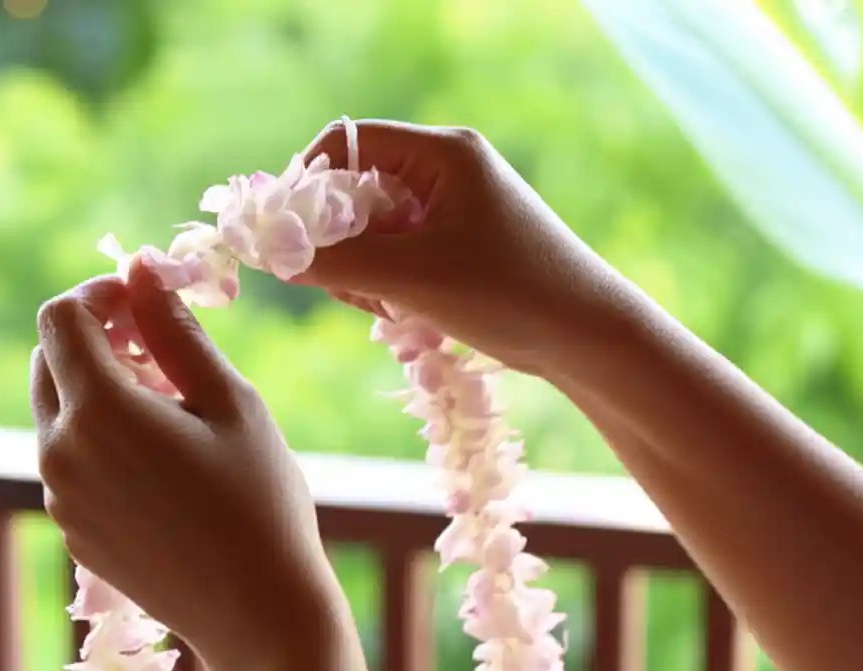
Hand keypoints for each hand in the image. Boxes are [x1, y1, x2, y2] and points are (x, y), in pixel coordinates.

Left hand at [31, 262, 376, 670]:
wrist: (257, 610)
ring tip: (170, 404)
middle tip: (160, 348)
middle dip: (95, 337)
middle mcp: (59, 453)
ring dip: (98, 386)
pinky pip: (67, 458)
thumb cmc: (259, 497)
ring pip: (56, 411)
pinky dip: (98, 435)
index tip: (146, 302)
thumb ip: (174, 329)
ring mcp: (58, 496)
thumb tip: (142, 266)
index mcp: (97, 412)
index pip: (59, 317)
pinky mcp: (71, 528)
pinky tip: (161, 456)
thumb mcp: (228, 400)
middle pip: (48, 359)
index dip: (99, 293)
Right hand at [298, 119, 635, 376]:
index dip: (308, 182)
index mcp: (442, 153)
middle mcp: (447, 168)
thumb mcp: (412, 279)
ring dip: (362, 268)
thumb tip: (275, 255)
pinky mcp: (458, 242)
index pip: (348, 142)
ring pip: (372, 226)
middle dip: (338, 238)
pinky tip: (403, 314)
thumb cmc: (508, 293)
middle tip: (344, 284)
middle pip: (355, 187)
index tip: (287, 232)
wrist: (587, 336)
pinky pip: (397, 250)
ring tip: (387, 307)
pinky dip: (386, 280)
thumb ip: (338, 263)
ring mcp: (454, 206)